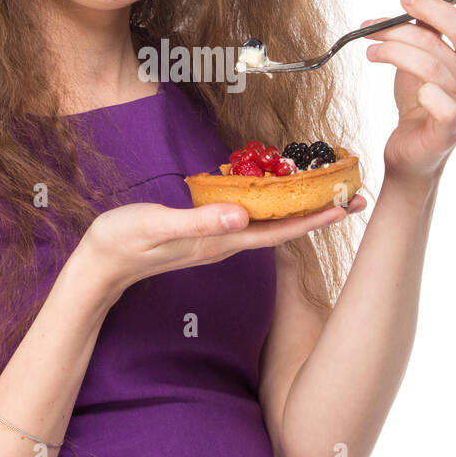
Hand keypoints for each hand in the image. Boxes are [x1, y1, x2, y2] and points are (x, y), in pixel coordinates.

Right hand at [78, 193, 366, 295]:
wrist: (100, 263)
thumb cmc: (124, 241)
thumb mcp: (159, 227)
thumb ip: (200, 222)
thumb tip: (242, 217)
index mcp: (221, 242)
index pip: (279, 233)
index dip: (313, 220)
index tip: (346, 206)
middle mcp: (226, 243)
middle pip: (283, 230)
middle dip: (319, 213)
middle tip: (355, 196)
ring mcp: (217, 241)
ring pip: (270, 226)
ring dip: (300, 210)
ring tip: (328, 193)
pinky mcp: (207, 234)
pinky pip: (251, 220)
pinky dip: (273, 207)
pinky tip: (279, 197)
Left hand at [361, 0, 455, 185]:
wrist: (412, 150)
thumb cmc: (419, 101)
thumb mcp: (424, 56)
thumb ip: (433, 24)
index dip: (435, 8)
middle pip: (441, 44)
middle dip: (403, 29)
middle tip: (373, 26)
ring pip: (431, 68)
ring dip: (394, 53)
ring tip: (371, 51)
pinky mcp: (451, 131)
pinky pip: (443, 105)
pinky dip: (425, 91)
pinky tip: (410, 88)